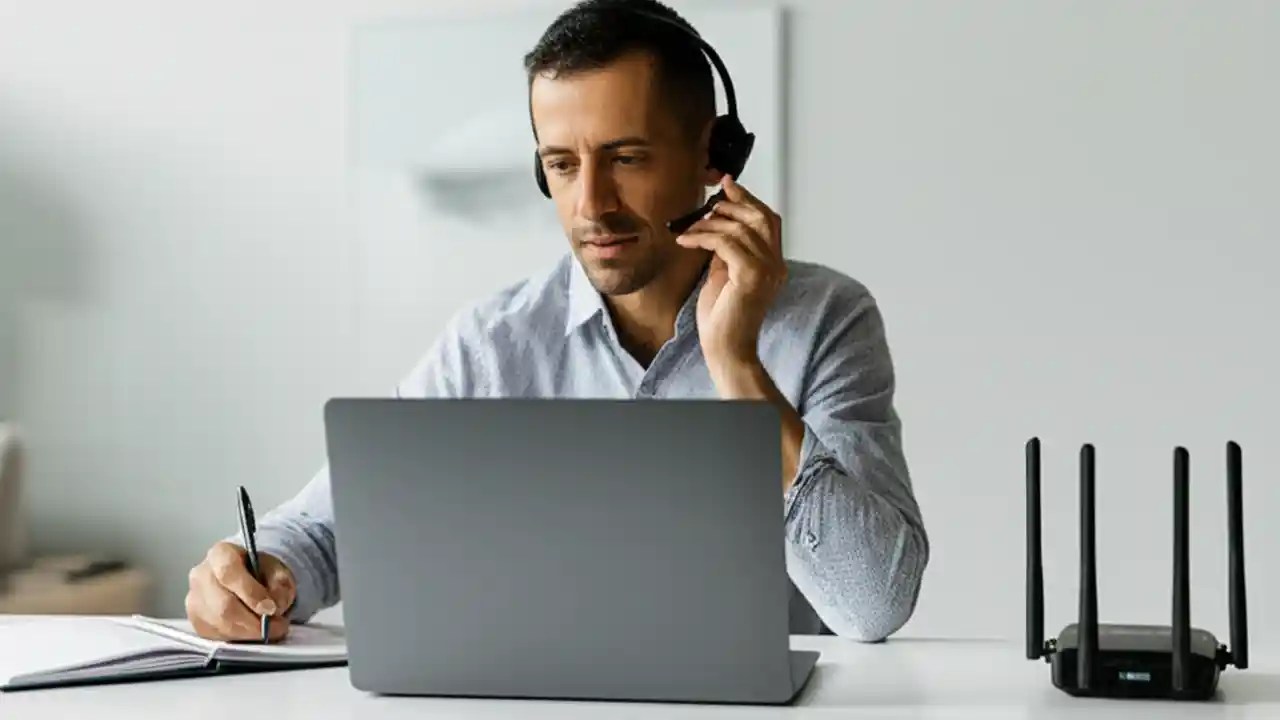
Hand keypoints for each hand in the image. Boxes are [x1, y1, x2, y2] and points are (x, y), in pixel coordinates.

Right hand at [185, 541, 295, 641]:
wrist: (247, 579)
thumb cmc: (260, 572)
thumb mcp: (277, 570)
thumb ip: (279, 583)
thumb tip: (275, 604)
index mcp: (220, 554)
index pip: (229, 572)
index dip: (251, 593)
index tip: (271, 608)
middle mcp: (201, 575)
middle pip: (223, 605)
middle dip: (253, 622)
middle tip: (277, 626)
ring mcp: (194, 599)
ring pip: (219, 624)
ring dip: (248, 633)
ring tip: (269, 630)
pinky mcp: (195, 620)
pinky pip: (215, 636)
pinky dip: (238, 638)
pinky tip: (251, 632)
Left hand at [675, 175, 785, 379]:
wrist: (726, 350)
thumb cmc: (723, 319)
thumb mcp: (723, 276)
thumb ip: (727, 252)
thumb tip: (716, 227)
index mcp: (774, 265)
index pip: (769, 221)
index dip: (748, 199)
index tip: (727, 185)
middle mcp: (776, 265)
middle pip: (760, 218)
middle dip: (732, 204)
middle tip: (708, 202)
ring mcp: (767, 271)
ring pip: (739, 229)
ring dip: (708, 224)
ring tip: (688, 230)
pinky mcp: (751, 276)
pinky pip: (725, 243)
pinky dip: (702, 237)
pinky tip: (685, 241)